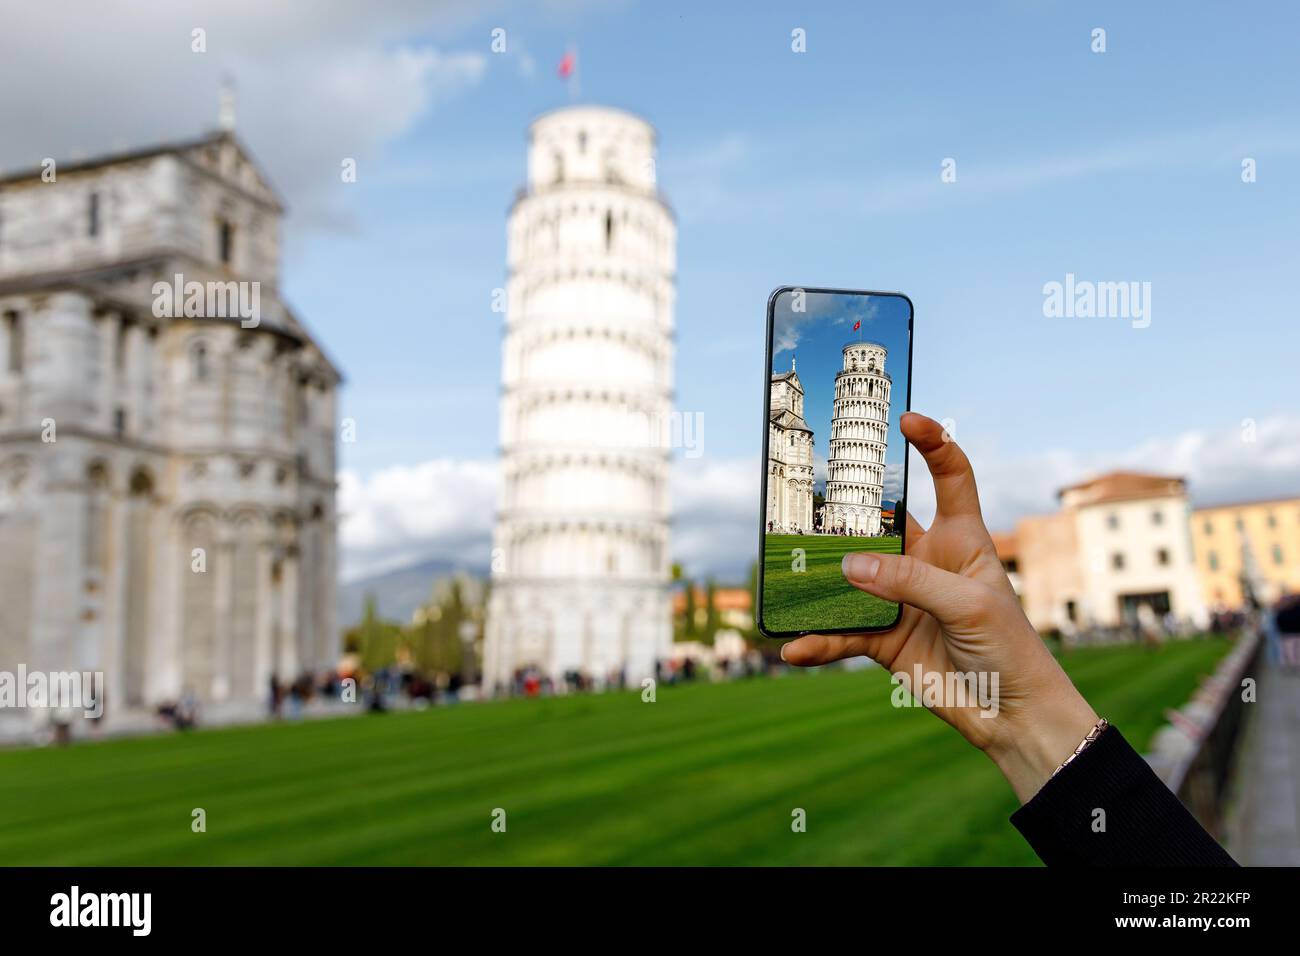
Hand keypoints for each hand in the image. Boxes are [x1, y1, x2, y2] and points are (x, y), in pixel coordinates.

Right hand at [780, 412, 1098, 802]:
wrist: (1011, 716)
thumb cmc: (1010, 648)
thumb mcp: (967, 605)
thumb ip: (910, 580)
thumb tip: (849, 565)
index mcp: (961, 539)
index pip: (951, 477)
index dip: (933, 444)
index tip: (908, 420)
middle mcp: (926, 562)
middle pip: (880, 524)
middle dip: (846, 509)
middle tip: (807, 493)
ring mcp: (901, 599)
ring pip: (850, 578)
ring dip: (820, 578)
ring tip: (784, 571)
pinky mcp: (883, 639)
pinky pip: (842, 634)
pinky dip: (818, 642)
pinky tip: (794, 648)